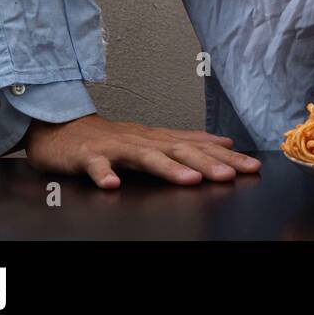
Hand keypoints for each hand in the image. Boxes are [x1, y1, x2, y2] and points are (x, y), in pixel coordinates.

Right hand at [21, 114, 261, 188]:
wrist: (60, 128)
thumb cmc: (109, 138)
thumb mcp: (153, 139)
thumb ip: (187, 142)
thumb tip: (224, 143)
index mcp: (158, 139)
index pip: (198, 147)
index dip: (226, 157)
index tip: (252, 166)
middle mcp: (142, 140)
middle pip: (178, 150)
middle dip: (207, 163)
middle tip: (230, 175)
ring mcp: (115, 147)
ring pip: (144, 157)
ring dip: (168, 169)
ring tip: (190, 181)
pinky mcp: (87, 156)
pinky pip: (95, 166)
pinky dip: (104, 175)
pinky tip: (113, 186)